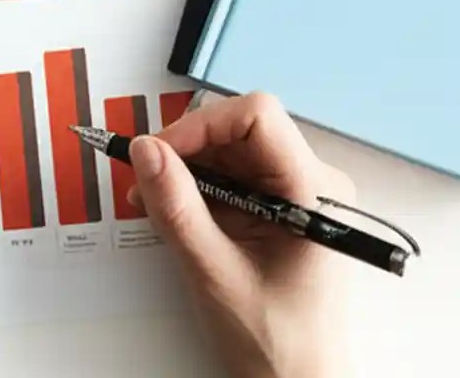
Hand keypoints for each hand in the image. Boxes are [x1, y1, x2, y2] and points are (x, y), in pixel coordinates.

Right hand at [130, 94, 354, 377]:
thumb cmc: (278, 343)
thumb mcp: (215, 273)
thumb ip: (178, 209)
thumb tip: (146, 152)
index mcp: (314, 192)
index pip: (257, 117)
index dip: (201, 125)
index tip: (159, 152)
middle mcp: (313, 183)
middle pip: (240, 131)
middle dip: (187, 150)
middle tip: (145, 180)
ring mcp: (298, 194)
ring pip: (232, 151)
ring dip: (188, 169)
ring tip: (155, 204)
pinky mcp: (280, 208)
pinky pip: (234, 177)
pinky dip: (198, 189)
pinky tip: (178, 215)